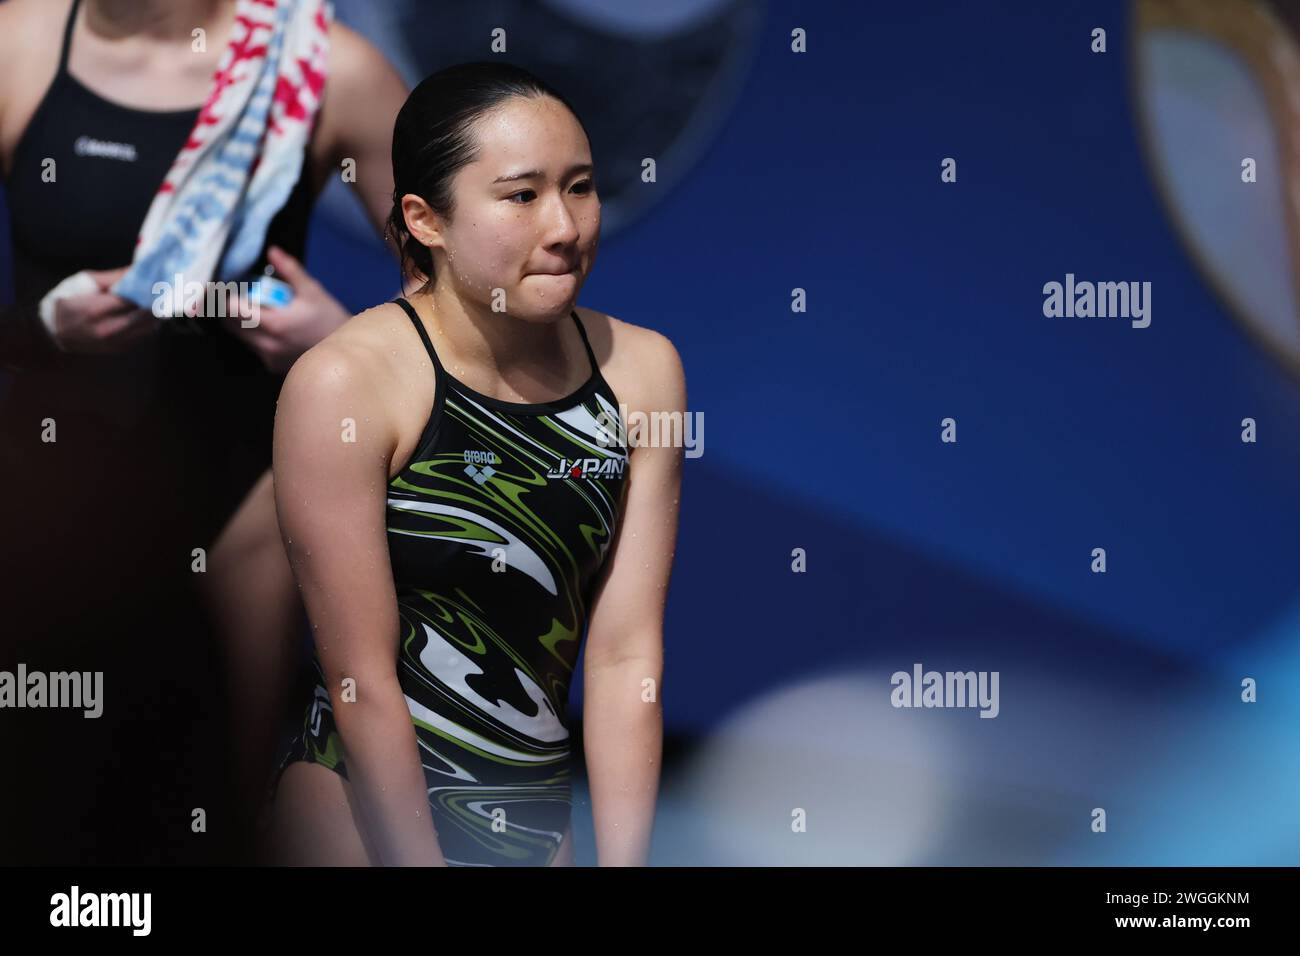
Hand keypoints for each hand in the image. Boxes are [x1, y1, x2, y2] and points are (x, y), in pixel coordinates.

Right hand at [51, 268, 159, 353]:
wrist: (53, 330)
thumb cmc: (68, 300)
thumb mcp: (86, 282)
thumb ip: (113, 277)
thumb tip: (138, 269)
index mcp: (96, 310)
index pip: (133, 299)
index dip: (149, 289)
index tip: (161, 279)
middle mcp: (107, 329)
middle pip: (146, 316)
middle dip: (158, 301)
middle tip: (168, 289)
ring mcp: (114, 342)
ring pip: (148, 328)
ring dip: (157, 314)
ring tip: (162, 300)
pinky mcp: (119, 349)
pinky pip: (143, 336)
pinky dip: (149, 324)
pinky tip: (151, 313)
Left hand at [225, 246, 350, 372]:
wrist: (344, 351)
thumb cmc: (330, 320)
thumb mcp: (312, 291)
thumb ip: (290, 270)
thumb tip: (272, 251)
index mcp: (273, 324)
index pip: (232, 309)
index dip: (226, 296)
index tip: (229, 286)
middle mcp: (266, 344)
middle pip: (230, 324)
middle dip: (231, 308)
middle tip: (244, 296)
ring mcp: (269, 357)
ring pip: (240, 336)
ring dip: (242, 322)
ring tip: (260, 310)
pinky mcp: (272, 366)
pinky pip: (253, 347)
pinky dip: (255, 336)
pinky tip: (271, 328)